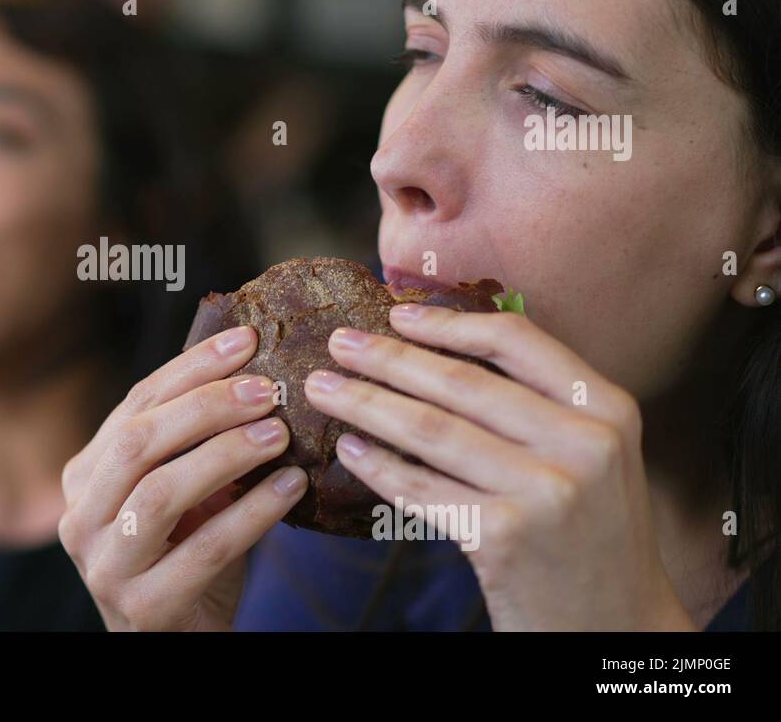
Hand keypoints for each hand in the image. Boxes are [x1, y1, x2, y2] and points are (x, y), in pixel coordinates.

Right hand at [59, 325, 308, 630]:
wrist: (178, 642)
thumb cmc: (185, 555)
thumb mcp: (183, 491)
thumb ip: (197, 442)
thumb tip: (255, 369)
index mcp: (84, 475)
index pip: (135, 405)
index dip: (191, 369)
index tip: (246, 340)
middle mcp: (79, 517)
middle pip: (138, 442)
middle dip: (206, 407)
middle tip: (266, 390)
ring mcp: (104, 565)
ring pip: (160, 493)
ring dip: (226, 456)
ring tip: (279, 435)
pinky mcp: (143, 607)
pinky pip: (203, 550)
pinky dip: (253, 513)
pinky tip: (291, 487)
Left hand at [305, 303, 692, 629]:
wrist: (615, 625)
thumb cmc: (590, 533)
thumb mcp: (592, 455)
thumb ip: (539, 404)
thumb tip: (440, 348)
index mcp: (606, 408)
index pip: (515, 341)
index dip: (448, 321)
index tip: (395, 313)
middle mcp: (583, 443)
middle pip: (460, 382)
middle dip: (388, 358)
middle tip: (337, 342)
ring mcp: (545, 491)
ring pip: (430, 430)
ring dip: (365, 404)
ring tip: (322, 389)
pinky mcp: (506, 537)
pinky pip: (421, 490)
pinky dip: (378, 466)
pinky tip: (349, 449)